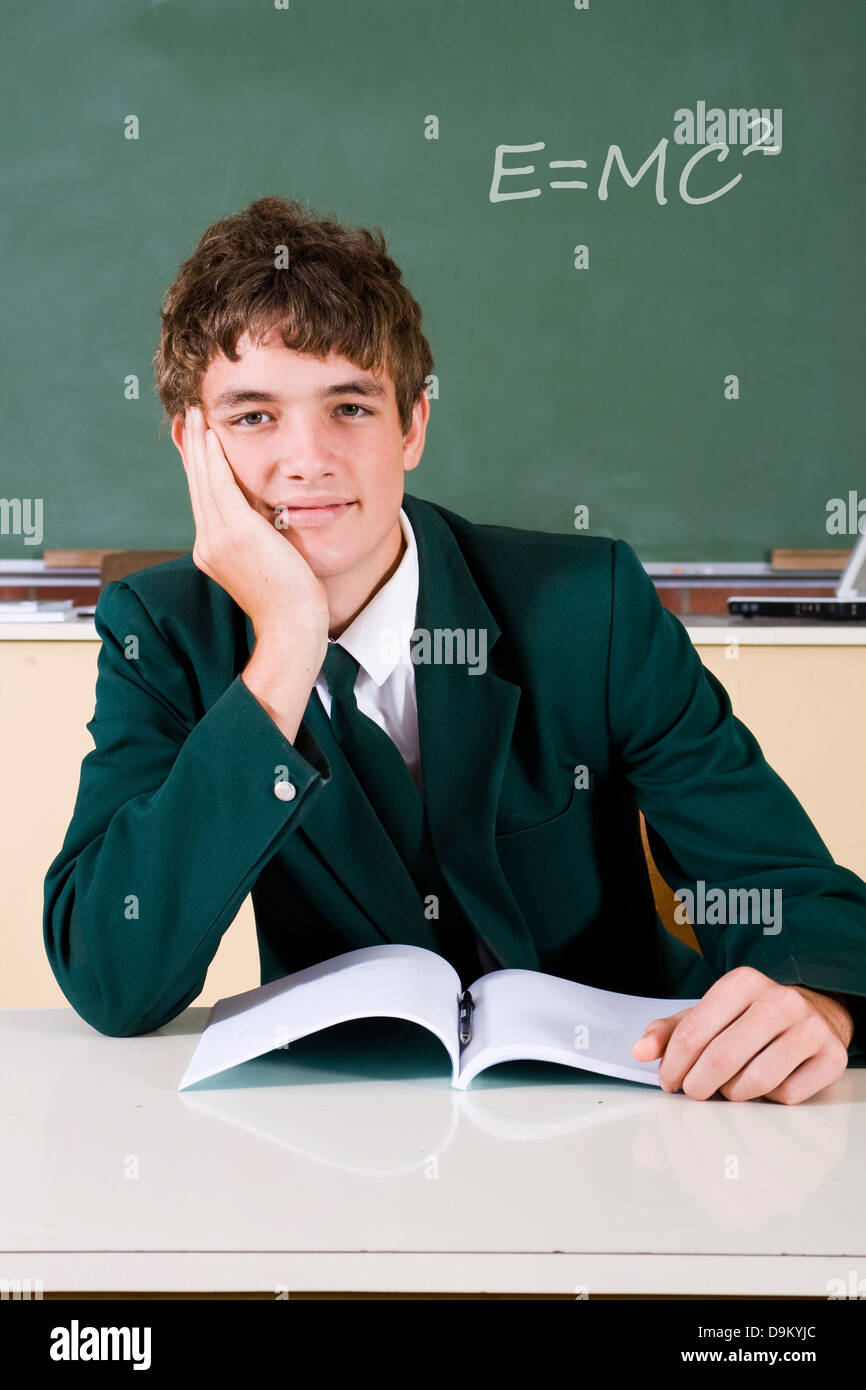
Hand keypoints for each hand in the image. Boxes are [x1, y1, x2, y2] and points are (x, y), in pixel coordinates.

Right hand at [181, 406, 328, 648]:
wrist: (292, 626)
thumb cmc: (290, 600)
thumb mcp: (267, 562)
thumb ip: (258, 536)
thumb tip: (264, 514)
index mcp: (212, 551)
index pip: (202, 498)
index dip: (196, 466)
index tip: (194, 438)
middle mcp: (208, 544)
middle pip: (195, 484)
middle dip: (191, 447)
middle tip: (187, 415)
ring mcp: (218, 540)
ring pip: (203, 480)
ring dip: (198, 443)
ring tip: (195, 414)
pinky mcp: (237, 534)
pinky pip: (220, 486)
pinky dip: (213, 459)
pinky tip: (212, 435)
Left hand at [631, 965, 852, 1103]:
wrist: (813, 1013)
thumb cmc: (748, 1018)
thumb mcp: (708, 1015)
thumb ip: (669, 1031)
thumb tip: (639, 1051)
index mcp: (742, 982)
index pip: (694, 1032)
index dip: (673, 1065)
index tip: (668, 1081)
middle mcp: (779, 1000)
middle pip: (723, 1058)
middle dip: (699, 1086)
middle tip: (693, 1092)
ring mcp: (810, 1027)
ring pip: (757, 1081)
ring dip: (734, 1094)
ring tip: (729, 1088)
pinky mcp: (832, 1055)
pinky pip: (788, 1095)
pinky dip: (770, 1099)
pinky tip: (766, 1085)